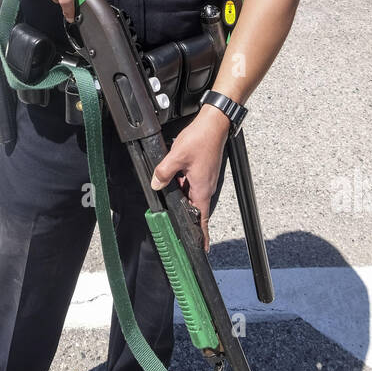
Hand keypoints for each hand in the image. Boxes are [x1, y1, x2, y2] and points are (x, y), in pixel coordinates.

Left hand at [150, 105, 228, 250]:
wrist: (214, 122)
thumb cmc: (202, 139)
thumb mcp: (176, 156)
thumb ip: (164, 172)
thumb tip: (156, 183)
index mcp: (202, 189)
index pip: (201, 219)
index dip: (201, 235)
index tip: (202, 248)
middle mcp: (206, 187)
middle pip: (193, 206)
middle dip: (183, 209)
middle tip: (172, 209)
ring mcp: (206, 178)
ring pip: (191, 193)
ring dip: (181, 192)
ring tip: (171, 181)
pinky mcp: (204, 170)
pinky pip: (192, 182)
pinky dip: (183, 182)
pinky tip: (175, 172)